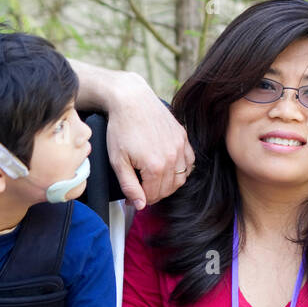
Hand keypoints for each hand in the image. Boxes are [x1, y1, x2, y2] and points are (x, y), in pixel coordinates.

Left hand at [105, 74, 191, 208]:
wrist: (131, 101)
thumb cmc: (121, 129)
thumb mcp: (118, 161)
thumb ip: (129, 186)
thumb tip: (140, 205)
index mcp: (155, 166)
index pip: (153, 195)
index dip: (142, 199)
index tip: (133, 198)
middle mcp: (172, 157)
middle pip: (169, 189)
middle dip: (155, 194)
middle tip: (142, 190)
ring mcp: (180, 146)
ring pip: (181, 178)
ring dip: (169, 184)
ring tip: (154, 181)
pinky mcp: (183, 136)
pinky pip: (189, 162)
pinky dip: (181, 170)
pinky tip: (169, 169)